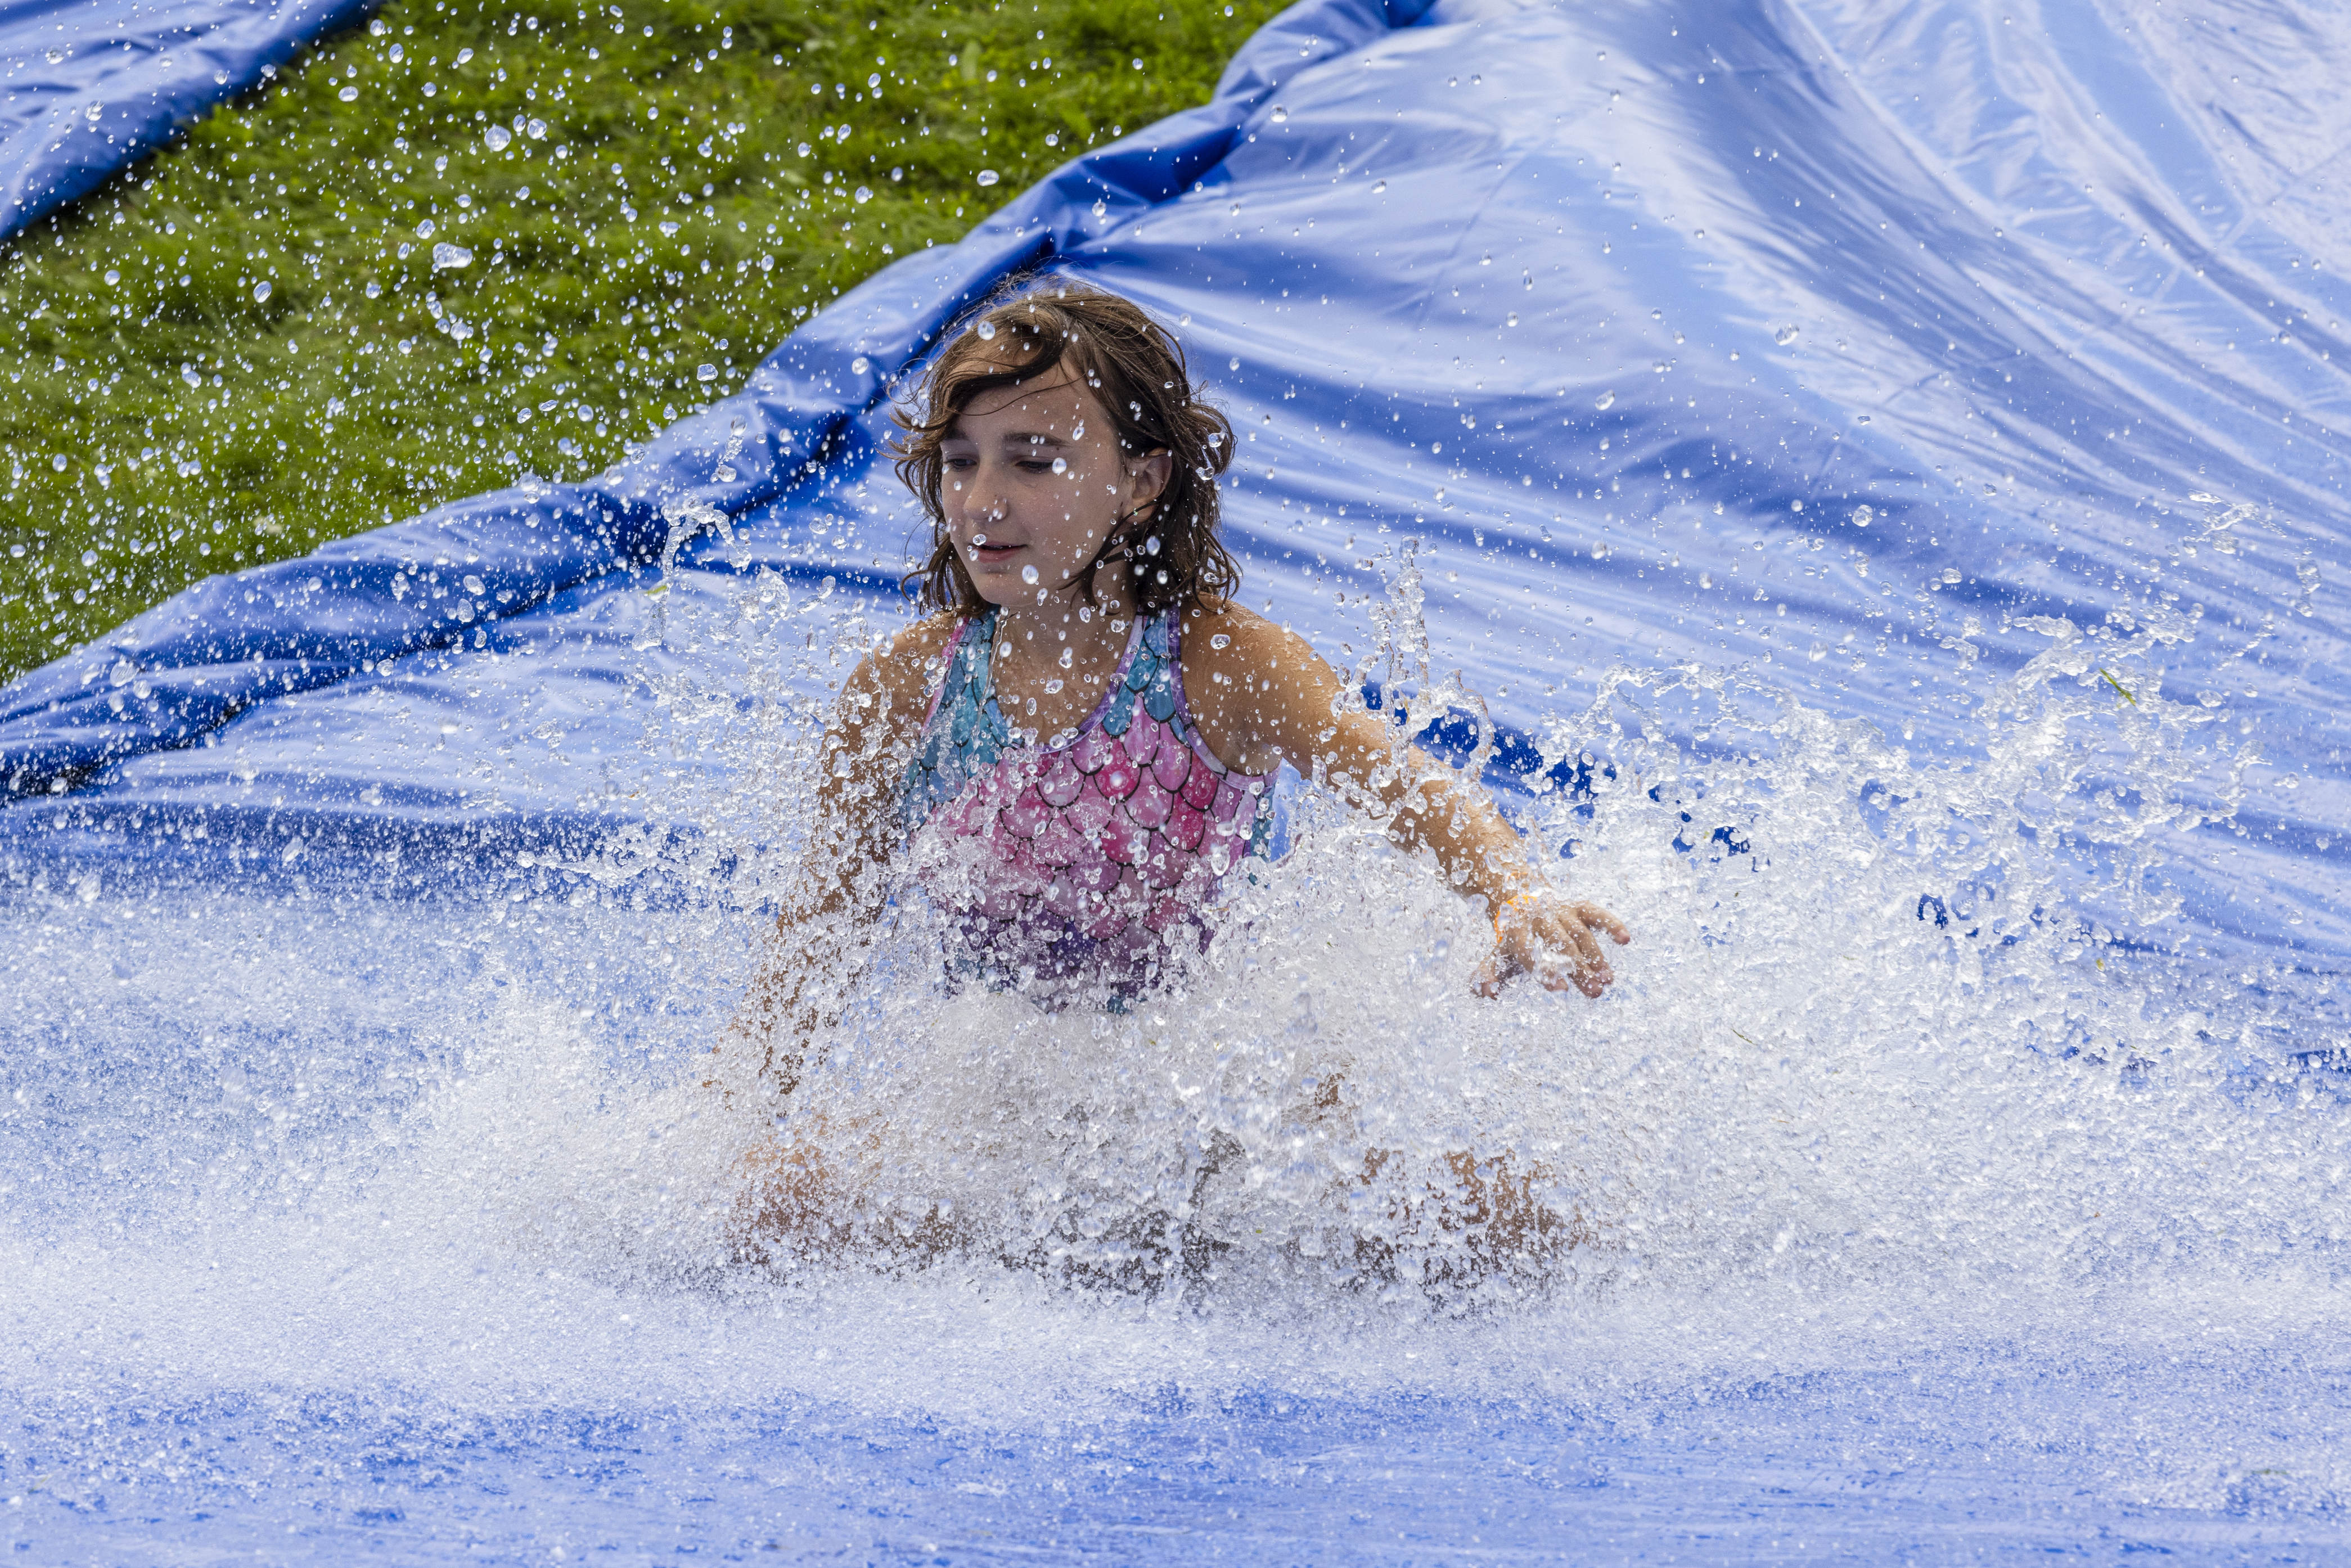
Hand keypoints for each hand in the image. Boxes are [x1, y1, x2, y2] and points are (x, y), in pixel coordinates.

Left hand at [1476, 888, 1630, 998]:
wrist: (1522, 898)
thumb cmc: (1514, 939)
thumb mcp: (1499, 954)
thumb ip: (1487, 974)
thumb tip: (1486, 992)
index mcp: (1516, 931)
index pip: (1530, 952)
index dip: (1545, 970)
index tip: (1560, 990)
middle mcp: (1539, 918)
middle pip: (1560, 944)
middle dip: (1578, 968)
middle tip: (1595, 992)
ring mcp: (1561, 911)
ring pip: (1580, 933)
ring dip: (1596, 956)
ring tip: (1608, 979)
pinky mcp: (1579, 906)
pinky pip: (1596, 913)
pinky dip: (1611, 924)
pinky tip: (1625, 940)